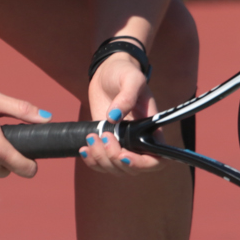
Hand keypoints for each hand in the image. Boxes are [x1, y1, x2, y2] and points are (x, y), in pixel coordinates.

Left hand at [79, 52, 164, 174]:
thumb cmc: (124, 72)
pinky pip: (100, 162)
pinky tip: (84, 148)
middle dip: (114, 158)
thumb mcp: (130, 79)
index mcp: (151, 130)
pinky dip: (91, 160)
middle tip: (104, 135)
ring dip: (100, 159)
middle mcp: (137, 141)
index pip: (155, 160)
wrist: (107, 71)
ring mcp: (121, 143)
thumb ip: (126, 96)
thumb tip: (113, 118)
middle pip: (131, 169)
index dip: (141, 164)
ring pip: (114, 168)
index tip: (123, 155)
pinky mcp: (105, 142)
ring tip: (91, 138)